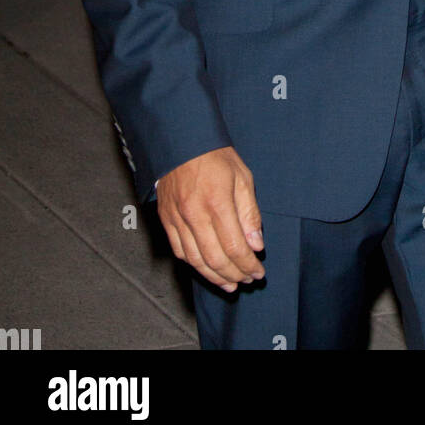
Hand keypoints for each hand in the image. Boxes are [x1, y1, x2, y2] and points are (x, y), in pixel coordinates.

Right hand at [157, 146, 264, 290]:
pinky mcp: (166, 219)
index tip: (258, 273)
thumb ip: (250, 213)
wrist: (181, 140)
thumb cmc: (215, 155)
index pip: (235, 247)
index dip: (248, 265)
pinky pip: (179, 251)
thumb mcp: (242, 176)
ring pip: (195, 260)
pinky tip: (207, 269)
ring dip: (214, 277)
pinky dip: (194, 265)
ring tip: (230, 284)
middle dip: (234, 275)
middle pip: (215, 259)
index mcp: (217, 202)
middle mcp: (194, 214)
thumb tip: (256, 244)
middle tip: (247, 281)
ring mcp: (177, 218)